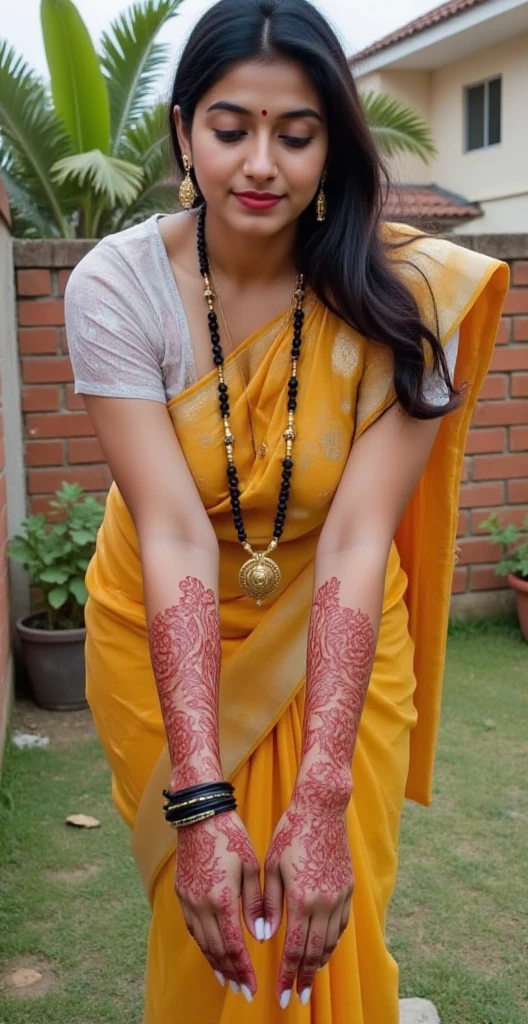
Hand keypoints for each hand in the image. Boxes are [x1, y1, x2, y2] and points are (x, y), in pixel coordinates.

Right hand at [175, 811, 263, 1001]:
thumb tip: (261, 935)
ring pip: (201, 942)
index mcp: (221, 898)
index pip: (233, 945)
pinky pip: (191, 928)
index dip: (243, 969)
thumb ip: (255, 903)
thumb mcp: (250, 866)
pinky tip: (211, 951)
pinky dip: (203, 944)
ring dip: (214, 963)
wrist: (199, 814)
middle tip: (242, 990)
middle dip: (230, 972)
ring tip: (227, 979)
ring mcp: (188, 900)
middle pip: (215, 950)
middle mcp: (200, 904)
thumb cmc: (231, 835)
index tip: (253, 987)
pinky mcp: (181, 893)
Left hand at [263, 764, 353, 1007]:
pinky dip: (333, 942)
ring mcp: (340, 896)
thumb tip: (264, 936)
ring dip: (320, 963)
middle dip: (305, 977)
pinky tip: (325, 948)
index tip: (281, 994)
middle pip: (315, 952)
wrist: (322, 808)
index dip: (287, 974)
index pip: (295, 948)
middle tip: (296, 997)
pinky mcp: (348, 888)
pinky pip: (342, 924)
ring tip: (310, 978)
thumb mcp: (272, 866)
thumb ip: (269, 903)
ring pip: (331, 941)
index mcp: (302, 898)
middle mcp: (325, 902)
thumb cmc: (291, 832)